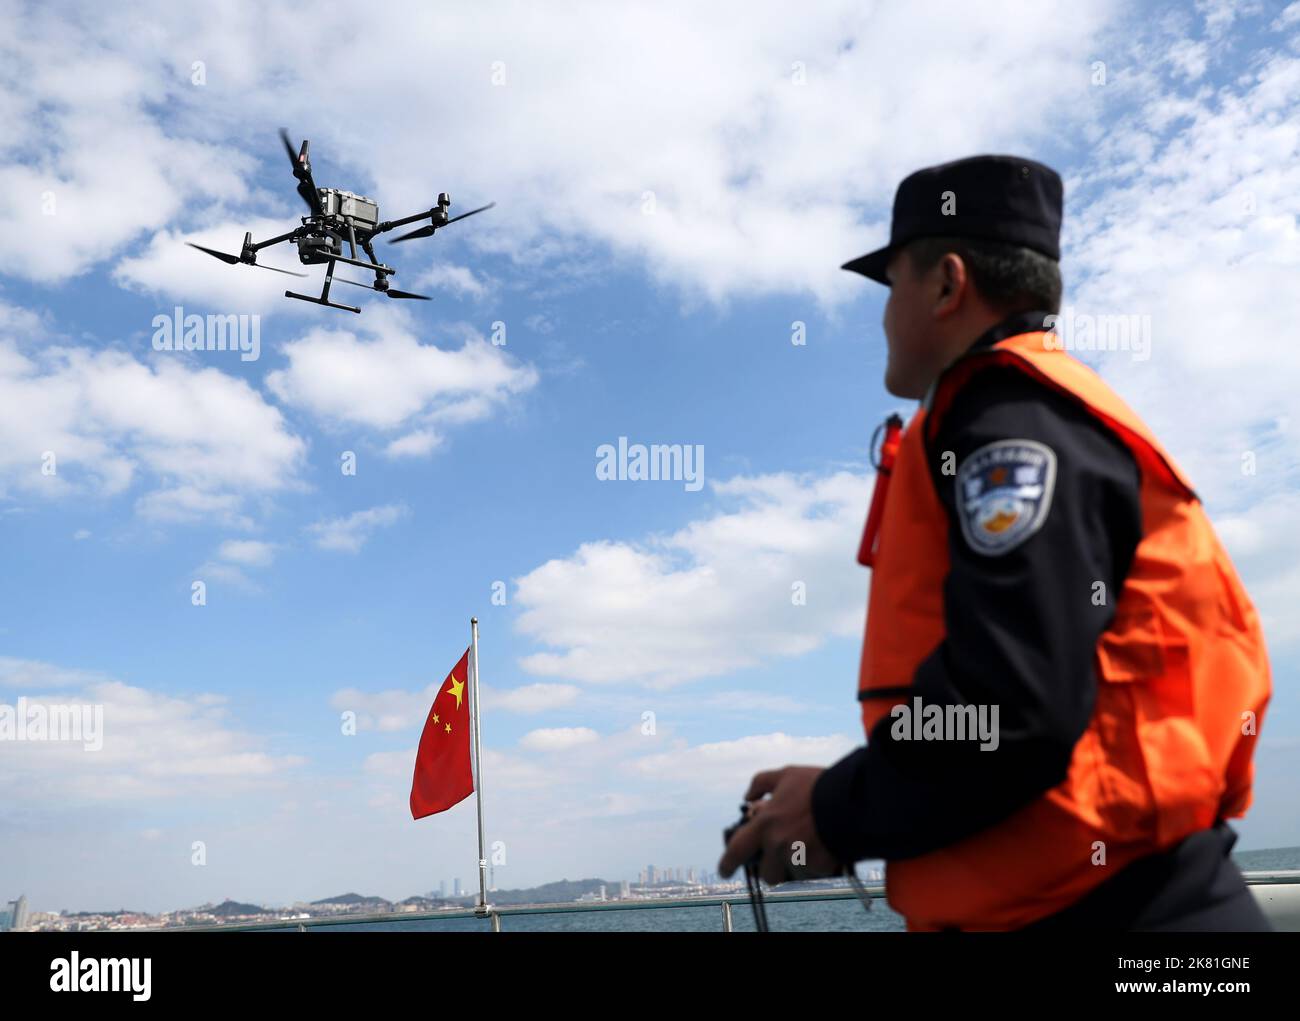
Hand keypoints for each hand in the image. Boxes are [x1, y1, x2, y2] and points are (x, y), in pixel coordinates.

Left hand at [717, 765, 840, 885]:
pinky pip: (813, 872)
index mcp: (765, 824)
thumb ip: (761, 783)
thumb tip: (748, 796)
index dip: (727, 863)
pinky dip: (817, 863)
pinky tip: (825, 845)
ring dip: (796, 866)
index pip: (737, 851)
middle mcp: (778, 845)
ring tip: (809, 845)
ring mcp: (799, 858)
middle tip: (781, 856)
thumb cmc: (818, 785)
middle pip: (766, 874)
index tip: (725, 869)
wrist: (854, 799)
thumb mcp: (786, 775)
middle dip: (771, 868)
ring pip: (791, 875)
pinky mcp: (820, 867)